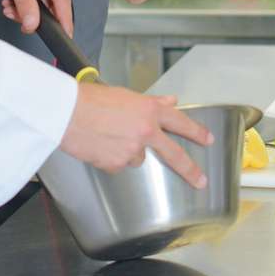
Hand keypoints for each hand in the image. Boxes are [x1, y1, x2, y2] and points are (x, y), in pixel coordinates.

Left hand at [0, 0, 72, 36]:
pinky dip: (22, 0)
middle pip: (52, 1)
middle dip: (35, 14)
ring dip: (25, 8)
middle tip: (19, 23)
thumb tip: (33, 26)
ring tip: (8, 9)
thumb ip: (26, 4)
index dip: (64, 20)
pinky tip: (8, 2)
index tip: (66, 38)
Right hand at [60, 82, 213, 187]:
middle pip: (174, 154)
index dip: (196, 131)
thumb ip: (151, 102)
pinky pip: (118, 164)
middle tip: (201, 180)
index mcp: (149, 110)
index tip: (207, 140)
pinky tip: (99, 145)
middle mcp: (145, 131)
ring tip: (108, 136)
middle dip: (190, 170)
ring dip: (128, 151)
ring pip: (137, 157)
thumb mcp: (126, 95)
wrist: (67, 113)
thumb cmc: (91, 100)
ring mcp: (132, 149)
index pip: (180, 121)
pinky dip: (111, 158)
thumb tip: (170, 100)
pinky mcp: (117, 163)